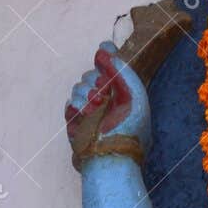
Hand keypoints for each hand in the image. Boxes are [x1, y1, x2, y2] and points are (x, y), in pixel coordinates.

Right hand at [65, 42, 150, 160]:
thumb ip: (125, 72)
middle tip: (105, 95)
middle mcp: (105, 97)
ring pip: (79, 86)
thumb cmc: (130, 131)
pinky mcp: (76, 118)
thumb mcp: (136, 98)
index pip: (110, 64)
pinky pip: (71, 102)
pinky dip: (79, 107)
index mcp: (121, 91)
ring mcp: (89, 107)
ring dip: (88, 95)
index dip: (106, 54)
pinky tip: (89, 115)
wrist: (113, 156)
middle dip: (96, 81)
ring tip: (98, 109)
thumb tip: (105, 50)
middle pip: (90, 73)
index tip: (104, 50)